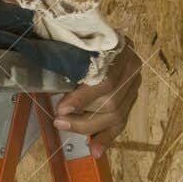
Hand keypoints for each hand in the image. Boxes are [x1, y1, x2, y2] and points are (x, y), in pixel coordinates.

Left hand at [52, 35, 140, 157]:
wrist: (98, 31)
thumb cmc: (81, 38)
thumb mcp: (75, 43)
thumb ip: (68, 61)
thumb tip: (48, 85)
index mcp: (119, 48)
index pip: (106, 80)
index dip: (83, 98)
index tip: (62, 108)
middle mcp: (131, 67)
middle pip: (112, 102)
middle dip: (83, 117)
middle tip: (59, 121)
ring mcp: (134, 83)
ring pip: (117, 115)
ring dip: (90, 127)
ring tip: (66, 128)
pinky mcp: (132, 97)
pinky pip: (121, 122)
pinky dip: (106, 137)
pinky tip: (95, 150)